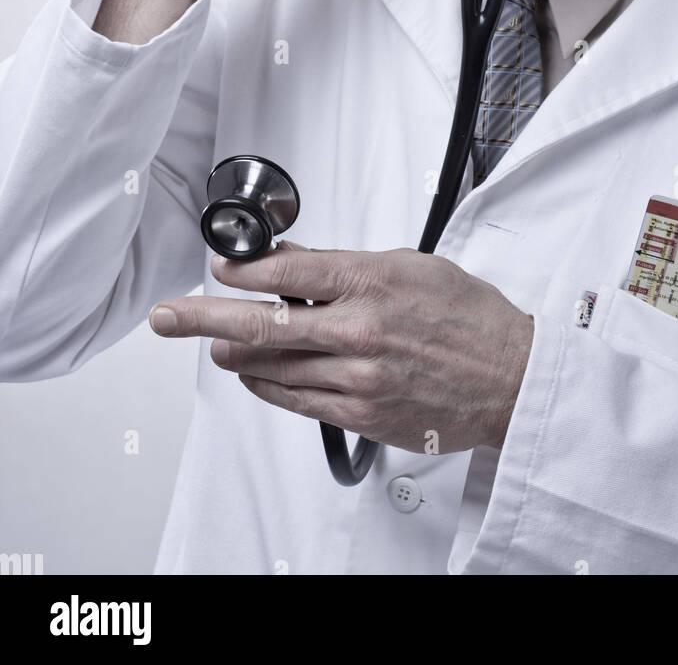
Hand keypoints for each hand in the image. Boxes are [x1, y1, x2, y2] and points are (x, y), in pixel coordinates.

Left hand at [149, 245, 533, 453]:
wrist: (508, 376)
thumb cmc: (467, 317)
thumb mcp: (408, 265)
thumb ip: (342, 266)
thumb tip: (288, 262)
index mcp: (372, 283)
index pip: (286, 274)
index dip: (241, 271)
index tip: (217, 268)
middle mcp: (359, 332)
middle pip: (262, 324)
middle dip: (204, 317)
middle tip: (169, 316)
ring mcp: (357, 379)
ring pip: (272, 366)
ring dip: (234, 353)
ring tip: (213, 342)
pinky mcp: (359, 415)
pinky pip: (295, 400)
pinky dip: (267, 384)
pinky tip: (253, 373)